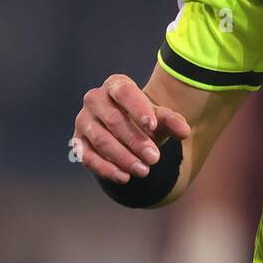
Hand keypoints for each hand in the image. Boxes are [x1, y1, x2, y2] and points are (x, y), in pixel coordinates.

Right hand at [72, 73, 192, 183]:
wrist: (128, 132)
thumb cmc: (145, 120)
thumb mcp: (160, 118)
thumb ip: (172, 121)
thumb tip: (184, 131)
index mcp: (115, 85)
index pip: (125, 92)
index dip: (138, 109)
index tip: (154, 127)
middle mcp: (94, 99)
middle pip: (114, 120)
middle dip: (135, 141)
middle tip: (155, 158)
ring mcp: (83, 121)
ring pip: (101, 140)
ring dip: (123, 157)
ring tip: (144, 171)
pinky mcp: (78, 142)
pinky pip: (88, 157)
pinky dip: (106, 168)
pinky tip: (124, 177)